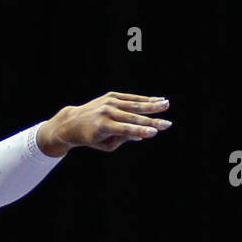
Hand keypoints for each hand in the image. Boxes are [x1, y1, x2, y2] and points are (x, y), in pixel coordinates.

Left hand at [37, 93, 171, 155]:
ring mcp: (108, 102)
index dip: (139, 132)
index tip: (154, 133)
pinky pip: (130, 98)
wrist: (73, 122)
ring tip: (166, 104)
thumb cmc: (91, 138)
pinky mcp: (110, 96)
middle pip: (132, 117)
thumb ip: (122, 139)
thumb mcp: (105, 145)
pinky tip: (158, 99)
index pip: (124, 130)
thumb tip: (142, 134)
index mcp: (102, 127)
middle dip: (151, 120)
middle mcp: (105, 112)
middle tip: (168, 124)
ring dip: (151, 105)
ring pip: (133, 104)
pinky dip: (144, 99)